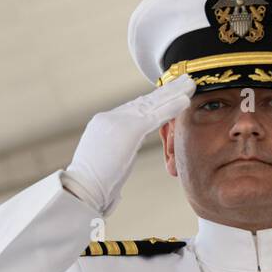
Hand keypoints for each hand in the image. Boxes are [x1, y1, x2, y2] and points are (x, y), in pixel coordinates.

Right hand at [64, 74, 195, 216]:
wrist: (81, 190)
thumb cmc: (91, 188)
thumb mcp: (103, 168)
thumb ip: (112, 162)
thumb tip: (117, 174)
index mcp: (102, 125)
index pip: (132, 109)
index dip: (152, 102)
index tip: (166, 94)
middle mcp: (109, 118)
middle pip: (143, 101)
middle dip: (165, 91)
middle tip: (183, 81)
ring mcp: (118, 121)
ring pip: (151, 103)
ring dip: (173, 93)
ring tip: (190, 84)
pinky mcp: (129, 129)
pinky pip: (155, 115)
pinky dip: (172, 107)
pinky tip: (185, 101)